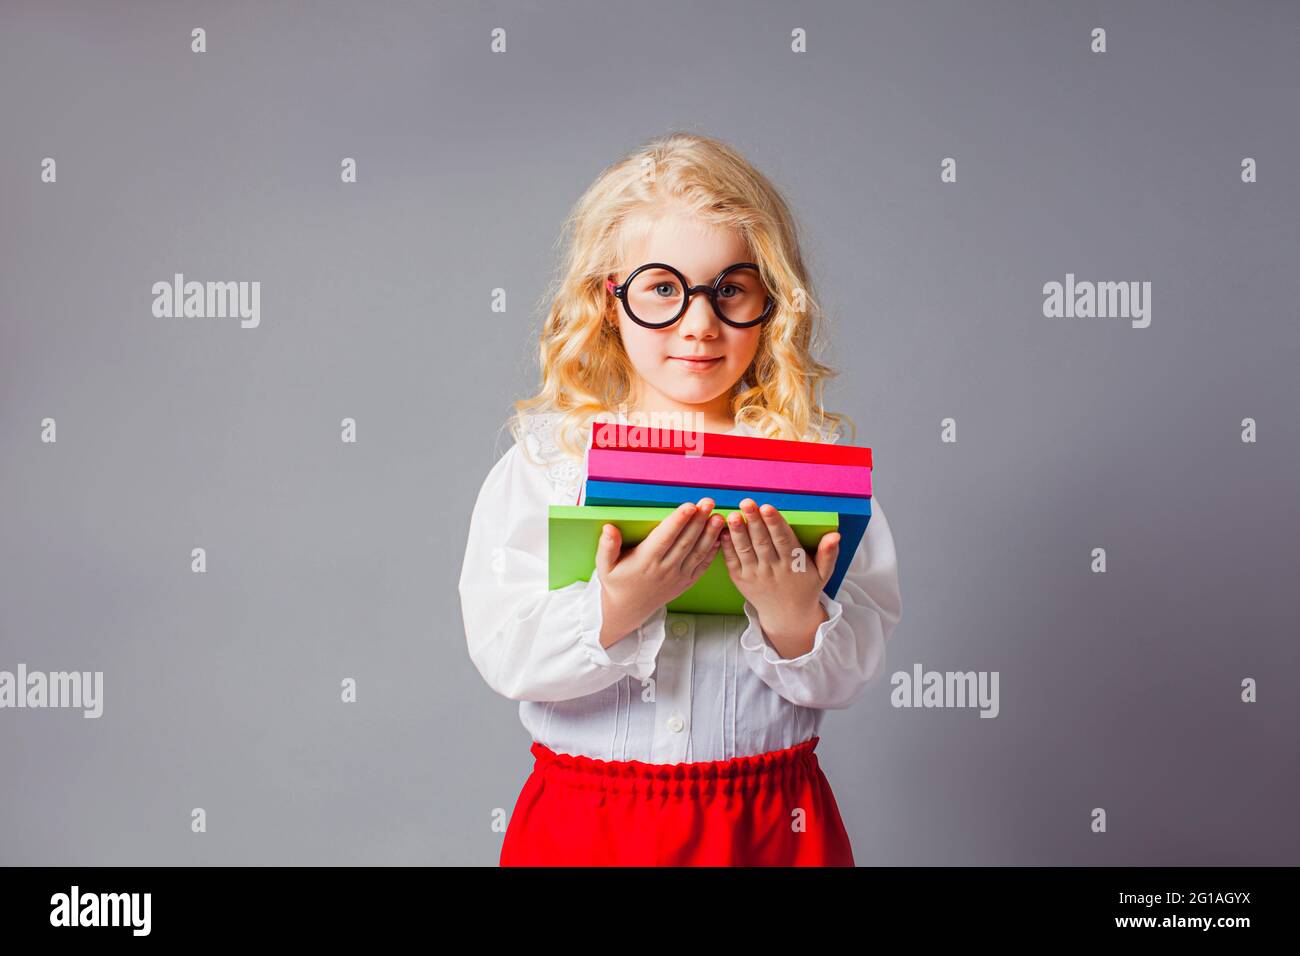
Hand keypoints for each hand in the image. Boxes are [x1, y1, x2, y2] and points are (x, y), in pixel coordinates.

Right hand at [594, 498, 725, 645]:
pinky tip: (719, 537)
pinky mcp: (686, 582)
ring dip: (709, 534)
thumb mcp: (605, 567)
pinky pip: (702, 566)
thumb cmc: (616, 582)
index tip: (689, 506)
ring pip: (697, 553)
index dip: (678, 522)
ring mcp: (678, 577)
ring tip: (719, 517)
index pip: (665, 538)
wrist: (628, 609)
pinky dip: (712, 552)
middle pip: (685, 542)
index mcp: (645, 561)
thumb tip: (609, 528)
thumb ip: (606, 547)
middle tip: (708, 502)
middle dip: (698, 521)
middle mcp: (664, 569)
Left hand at [719, 498, 839, 654]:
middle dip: (754, 521)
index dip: (775, 523)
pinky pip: (732, 561)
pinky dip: (727, 547)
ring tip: (732, 515)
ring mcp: (755, 575)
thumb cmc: (806, 587)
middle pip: (762, 542)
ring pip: (745, 550)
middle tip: (747, 502)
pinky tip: (723, 531)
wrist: (787, 616)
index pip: (783, 540)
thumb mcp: (823, 573)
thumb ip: (828, 554)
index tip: (767, 507)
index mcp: (793, 564)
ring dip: (737, 532)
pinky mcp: (740, 580)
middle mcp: (773, 569)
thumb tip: (835, 535)